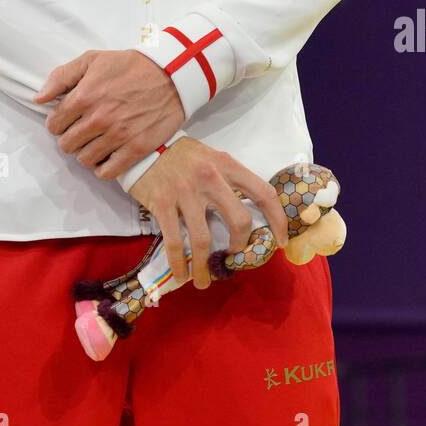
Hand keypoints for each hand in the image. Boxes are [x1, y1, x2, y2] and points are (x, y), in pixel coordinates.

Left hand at [33, 48, 184, 177]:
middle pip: (67, 144)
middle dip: (70, 138)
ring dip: (86, 152)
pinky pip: (107, 172)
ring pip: (84, 159)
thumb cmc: (130, 65)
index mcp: (85, 96)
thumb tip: (39, 98)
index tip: (66, 120)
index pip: (54, 124)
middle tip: (81, 131)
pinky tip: (106, 156)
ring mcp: (118, 136)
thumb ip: (61, 77)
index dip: (57, 123)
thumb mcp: (93, 60)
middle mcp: (99, 118)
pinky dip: (102, 168)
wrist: (171, 73)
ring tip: (95, 142)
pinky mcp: (136, 148)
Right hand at [128, 137, 290, 290]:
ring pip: (204, 239)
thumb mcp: (213, 158)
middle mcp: (210, 178)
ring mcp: (186, 192)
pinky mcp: (163, 204)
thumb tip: (248, 214)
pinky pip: (175, 242)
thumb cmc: (184, 156)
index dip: (277, 220)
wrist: (145, 144)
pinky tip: (182, 275)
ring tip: (205, 281)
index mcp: (227, 164)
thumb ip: (230, 180)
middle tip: (235, 256)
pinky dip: (180, 265)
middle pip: (238, 220)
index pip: (263, 193)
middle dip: (240, 245)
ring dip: (206, 267)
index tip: (280, 241)